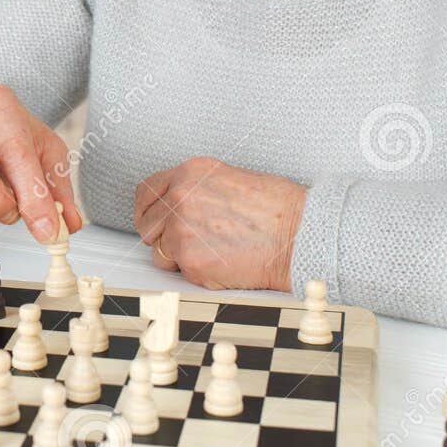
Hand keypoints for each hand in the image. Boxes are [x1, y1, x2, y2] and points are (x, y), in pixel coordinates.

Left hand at [133, 157, 305, 291]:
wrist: (300, 234)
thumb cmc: (278, 208)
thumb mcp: (228, 178)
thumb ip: (195, 189)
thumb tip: (175, 206)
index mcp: (189, 173)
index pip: (145, 191)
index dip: (147, 210)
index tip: (152, 220)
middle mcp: (180, 197)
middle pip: (146, 224)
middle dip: (161, 236)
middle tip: (185, 242)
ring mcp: (182, 229)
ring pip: (159, 252)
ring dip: (178, 257)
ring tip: (212, 252)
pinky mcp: (191, 260)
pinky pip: (180, 272)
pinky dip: (197, 273)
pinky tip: (223, 262)